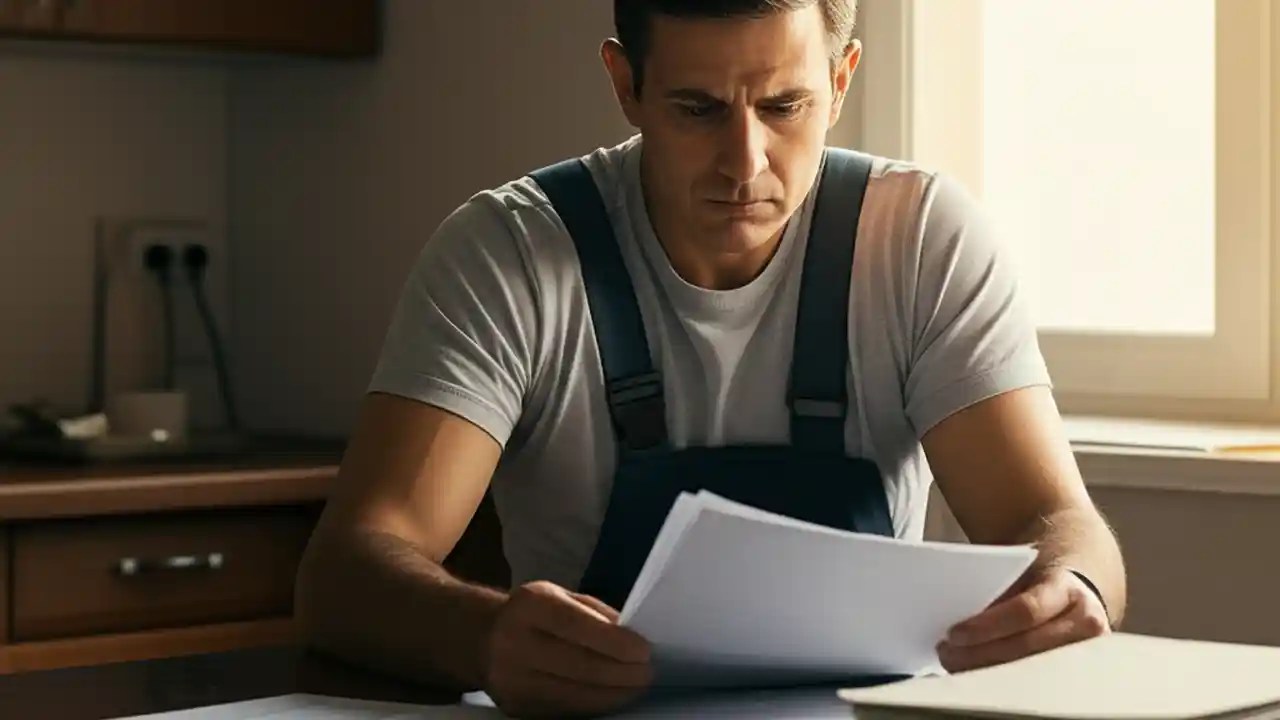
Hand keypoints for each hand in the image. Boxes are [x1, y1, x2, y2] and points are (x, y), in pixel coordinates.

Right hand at [483, 581, 652, 717]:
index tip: (645, 651)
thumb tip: (633, 637)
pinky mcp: (515, 707)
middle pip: (579, 666)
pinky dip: (594, 704)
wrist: (481, 638)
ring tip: (636, 687)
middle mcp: (514, 643)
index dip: (614, 642)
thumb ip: (595, 614)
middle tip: (648, 673)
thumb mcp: (560, 596)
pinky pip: (564, 710)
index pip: (576, 625)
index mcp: (530, 605)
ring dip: (613, 694)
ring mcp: (512, 680)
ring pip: (575, 695)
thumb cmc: (533, 613)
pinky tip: (611, 696)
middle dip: (622, 673)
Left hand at [937, 566, 1108, 672]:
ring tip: (955, 664)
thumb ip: (999, 591)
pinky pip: (1034, 680)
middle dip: (980, 654)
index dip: (987, 626)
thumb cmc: (1039, 576)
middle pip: (1026, 647)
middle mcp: (1085, 623)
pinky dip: (1001, 678)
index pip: (1026, 611)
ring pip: (1029, 670)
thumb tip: (957, 619)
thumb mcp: (1024, 571)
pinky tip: (975, 673)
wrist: (1075, 585)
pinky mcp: (1077, 671)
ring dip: (986, 669)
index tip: (953, 634)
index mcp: (1068, 590)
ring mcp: (1085, 651)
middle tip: (946, 654)